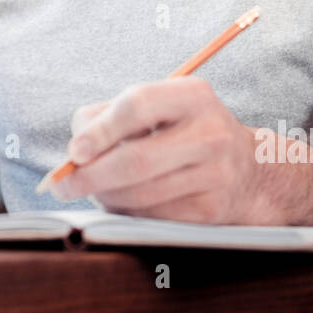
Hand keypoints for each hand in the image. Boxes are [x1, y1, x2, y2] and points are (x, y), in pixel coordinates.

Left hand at [50, 76, 278, 224]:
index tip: (73, 151)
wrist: (249, 168)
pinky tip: (121, 202)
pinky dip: (126, 212)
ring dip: (104, 196)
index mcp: (193, 95)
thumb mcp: (159, 107)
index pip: (138, 105)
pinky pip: (152, 216)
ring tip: (93, 189)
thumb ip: (110, 116)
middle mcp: (210, 133)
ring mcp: (215, 175)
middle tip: (63, 185)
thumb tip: (74, 153)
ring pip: (139, 195)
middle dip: (90, 176)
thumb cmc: (184, 131)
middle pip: (136, 160)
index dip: (100, 130)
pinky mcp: (211, 210)